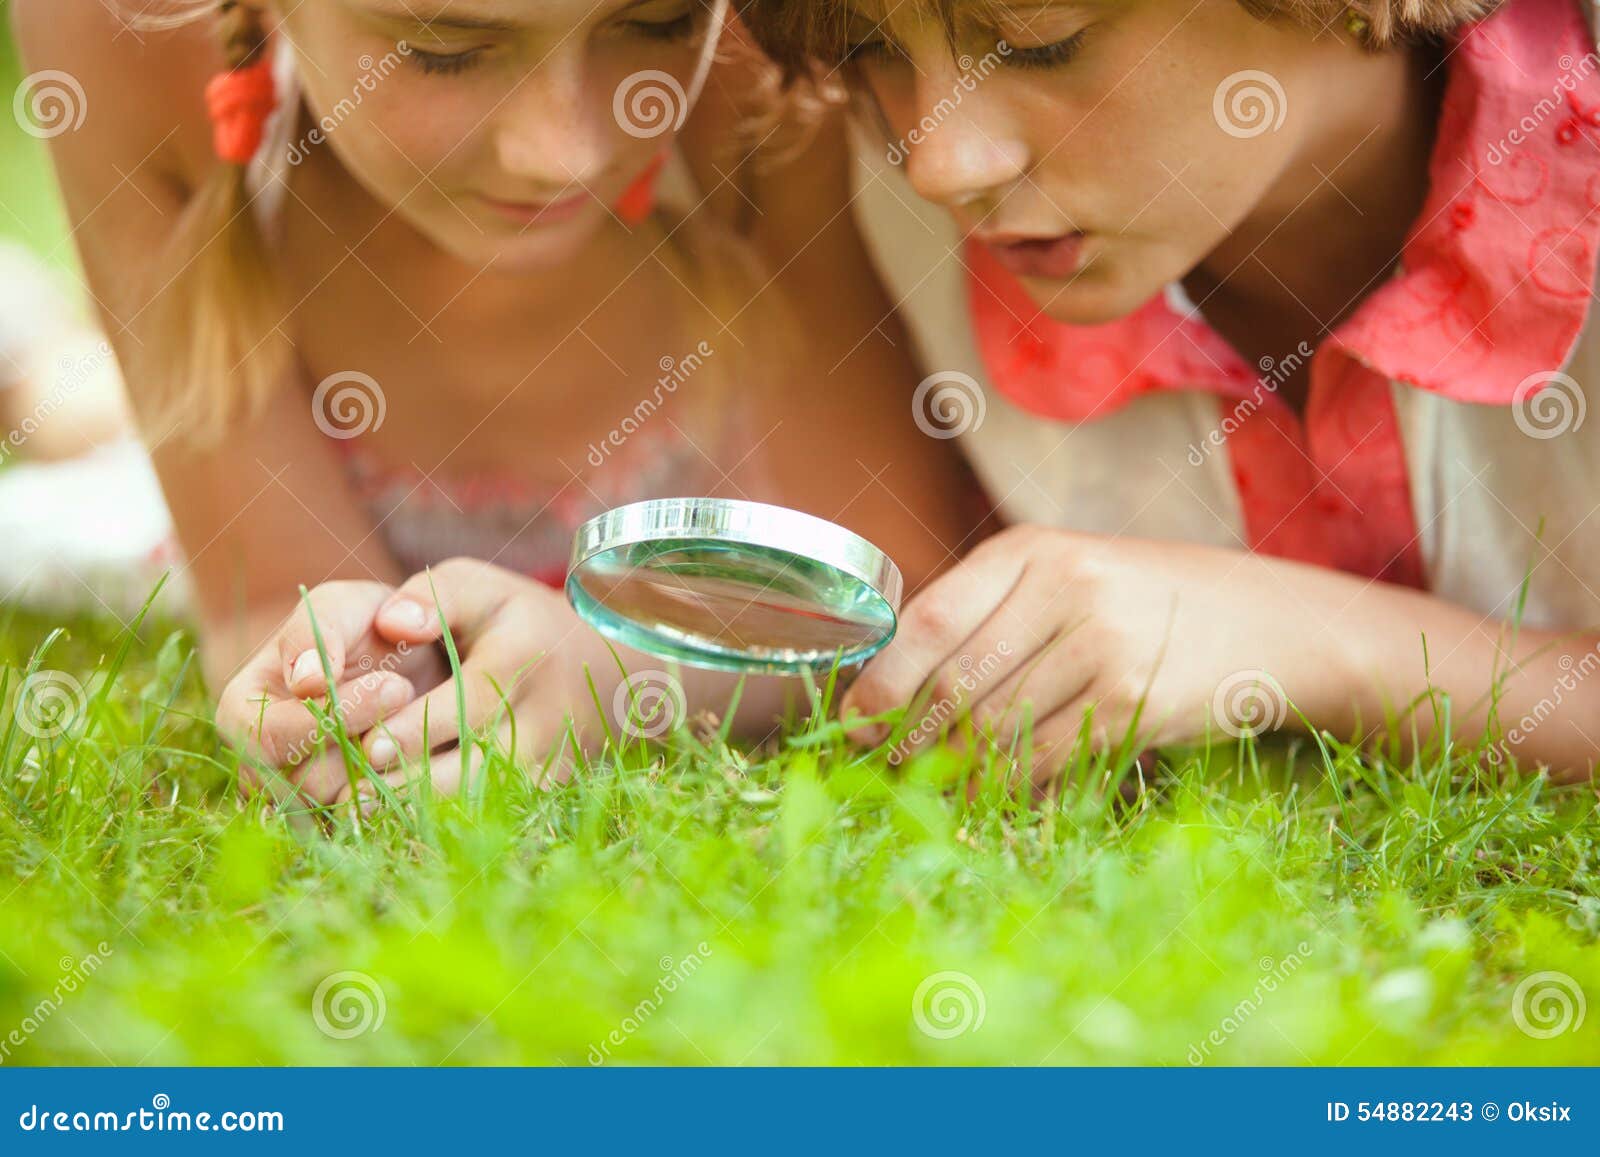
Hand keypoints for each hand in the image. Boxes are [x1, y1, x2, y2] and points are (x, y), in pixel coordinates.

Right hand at [215, 580, 446, 804]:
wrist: (404, 655)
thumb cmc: (363, 624)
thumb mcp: (340, 607)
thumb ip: (316, 634)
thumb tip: (307, 681)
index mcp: (242, 714)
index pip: (271, 739)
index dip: (334, 718)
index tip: (395, 684)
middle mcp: (262, 767)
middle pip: (304, 786)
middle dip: (366, 743)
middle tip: (411, 696)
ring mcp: (302, 800)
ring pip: (342, 811)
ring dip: (390, 769)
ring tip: (417, 721)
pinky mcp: (346, 817)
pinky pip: (376, 823)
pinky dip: (409, 793)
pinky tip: (432, 753)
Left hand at [330, 558, 634, 806]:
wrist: (598, 661)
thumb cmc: (513, 619)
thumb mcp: (480, 588)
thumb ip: (433, 595)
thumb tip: (392, 622)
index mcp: (524, 656)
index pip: (473, 700)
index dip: (421, 727)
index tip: (370, 745)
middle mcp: (545, 714)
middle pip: (480, 762)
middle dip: (414, 783)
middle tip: (351, 797)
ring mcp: (551, 757)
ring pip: (488, 797)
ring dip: (424, 811)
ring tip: (361, 815)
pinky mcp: (548, 787)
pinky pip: (498, 811)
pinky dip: (447, 820)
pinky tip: (397, 823)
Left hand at [841, 526, 1358, 780]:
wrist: (1270, 623)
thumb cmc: (1148, 602)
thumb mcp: (1068, 578)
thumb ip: (991, 615)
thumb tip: (892, 687)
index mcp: (1033, 551)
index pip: (930, 619)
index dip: (882, 679)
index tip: (853, 719)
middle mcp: (1066, 590)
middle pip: (955, 684)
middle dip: (909, 739)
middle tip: (886, 767)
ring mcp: (1104, 647)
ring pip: (995, 732)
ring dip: (954, 771)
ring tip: (933, 786)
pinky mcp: (1134, 705)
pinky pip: (1043, 761)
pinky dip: (1008, 789)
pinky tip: (991, 797)